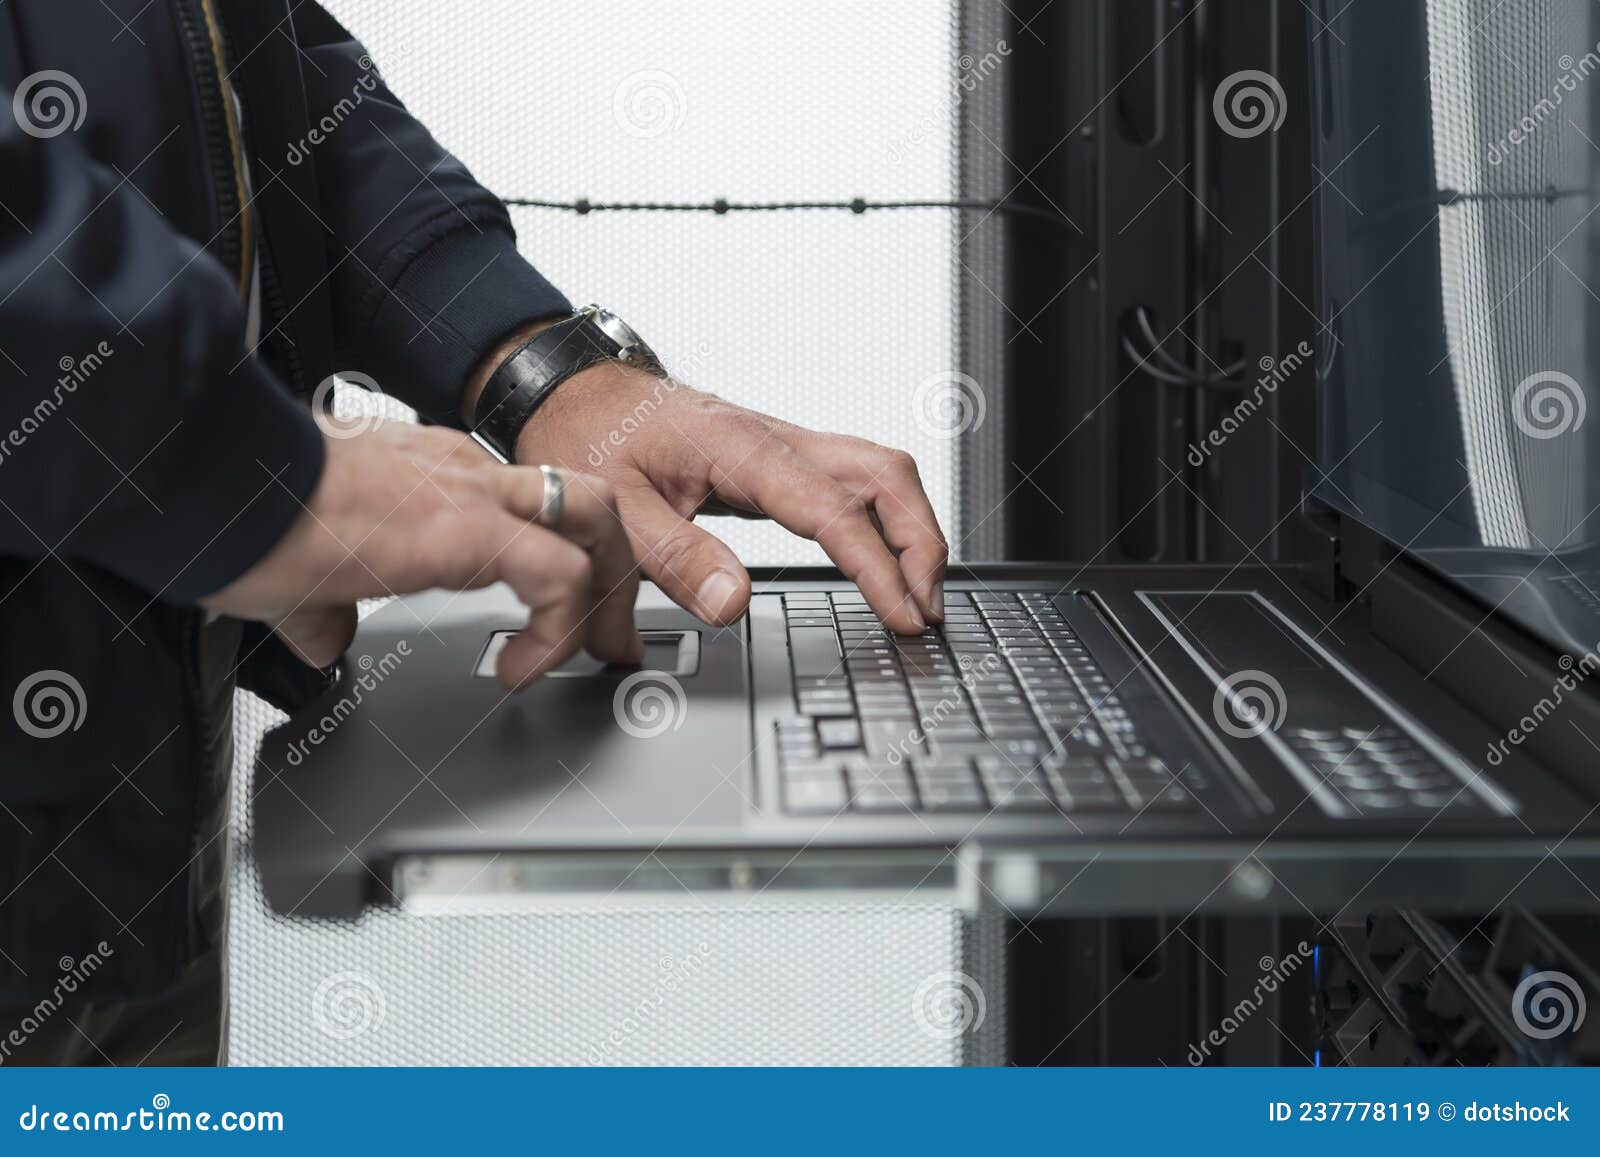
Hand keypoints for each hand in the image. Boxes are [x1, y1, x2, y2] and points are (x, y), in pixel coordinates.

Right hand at [202, 424, 642, 688]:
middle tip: (611, 638)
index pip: (532, 507)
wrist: (212, 483)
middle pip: (588, 500)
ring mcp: (472, 495)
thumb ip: (326, 605)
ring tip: (589, 655)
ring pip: (595, 520)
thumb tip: (327, 639)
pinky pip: (558, 576)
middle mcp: (465, 474)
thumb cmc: (244, 513)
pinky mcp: (466, 530)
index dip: (563, 562)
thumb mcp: (299, 570)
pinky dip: (560, 629)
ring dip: (606, 598)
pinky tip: (523, 669)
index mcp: (435, 477)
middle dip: (617, 573)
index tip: (557, 619)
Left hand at [510, 362, 948, 633]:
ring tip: (918, 593)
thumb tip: (733, 603)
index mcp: (741, 449)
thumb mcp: (616, 510)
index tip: (901, 612)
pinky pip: (857, 479)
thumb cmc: (593, 438)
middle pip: (884, 474)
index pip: (834, 508)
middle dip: (921, 542)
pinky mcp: (783, 458)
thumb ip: (675, 559)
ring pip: (880, 471)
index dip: (877, 565)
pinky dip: (887, 518)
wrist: (579, 394)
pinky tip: (886, 557)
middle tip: (926, 608)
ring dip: (913, 528)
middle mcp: (776, 439)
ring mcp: (786, 445)